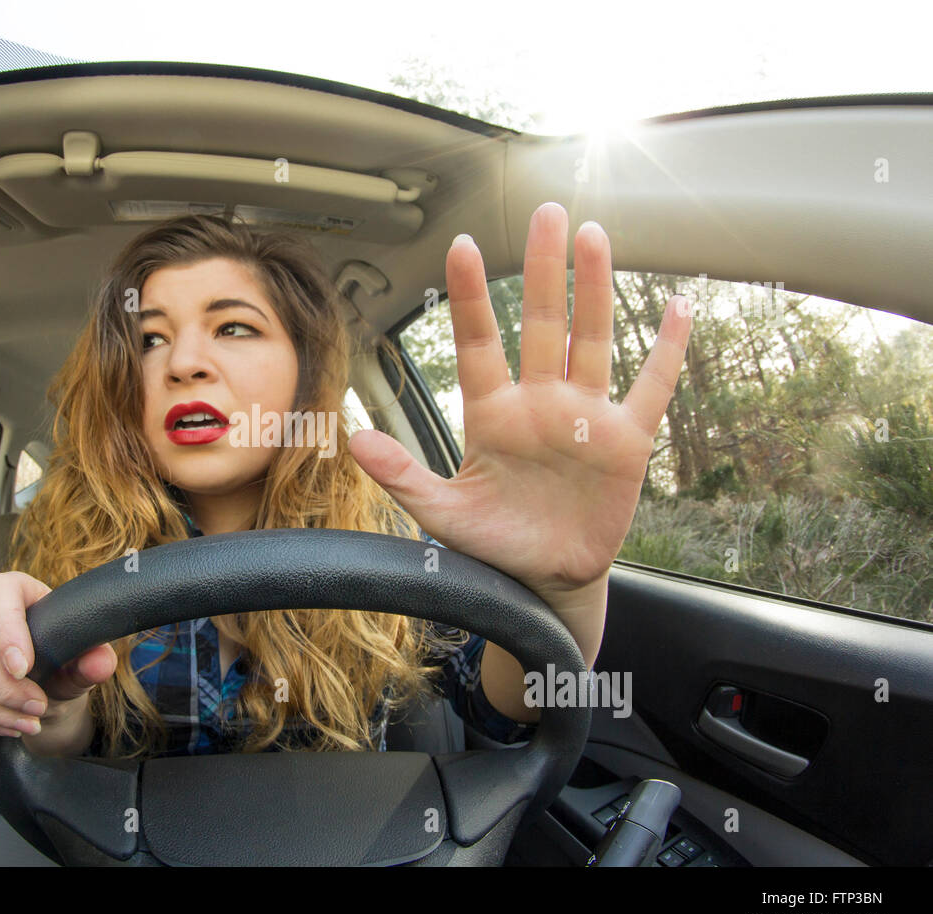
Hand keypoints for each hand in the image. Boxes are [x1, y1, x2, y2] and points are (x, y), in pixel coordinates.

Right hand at [0, 571, 116, 752]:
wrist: (48, 688)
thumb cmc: (64, 661)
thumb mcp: (82, 660)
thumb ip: (92, 659)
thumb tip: (101, 663)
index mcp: (15, 590)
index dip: (6, 630)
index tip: (25, 668)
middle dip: (1, 685)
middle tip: (37, 706)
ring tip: (29, 723)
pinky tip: (8, 726)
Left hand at [349, 202, 692, 602]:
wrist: (542, 582)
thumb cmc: (492, 544)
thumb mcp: (443, 512)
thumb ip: (403, 476)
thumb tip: (355, 440)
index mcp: (492, 415)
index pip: (478, 343)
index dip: (470, 297)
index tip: (460, 245)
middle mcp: (540, 404)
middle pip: (541, 323)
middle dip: (543, 269)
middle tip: (545, 211)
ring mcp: (585, 418)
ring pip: (592, 340)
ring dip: (595, 289)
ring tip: (594, 234)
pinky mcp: (627, 443)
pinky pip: (651, 388)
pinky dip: (667, 350)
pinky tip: (680, 306)